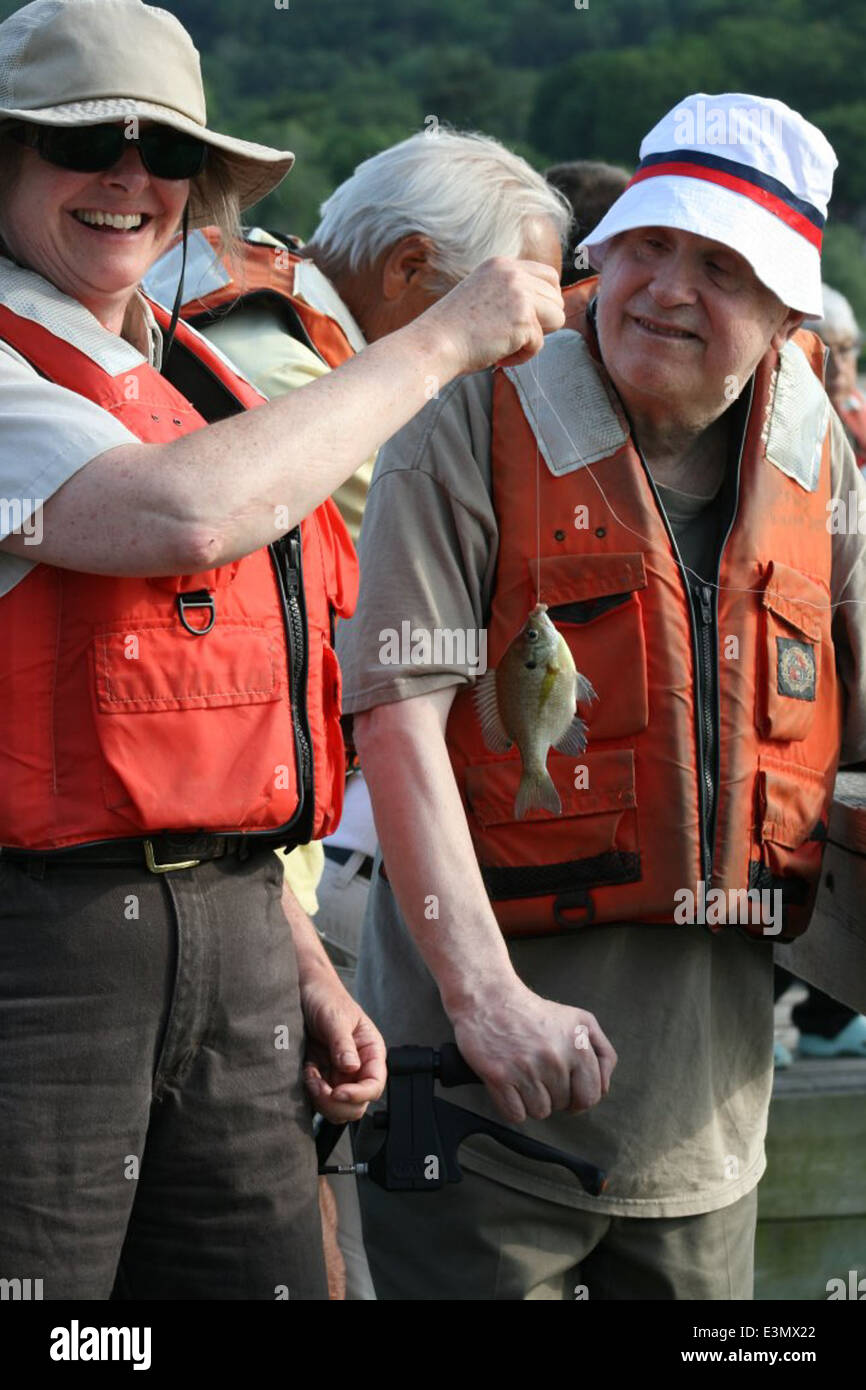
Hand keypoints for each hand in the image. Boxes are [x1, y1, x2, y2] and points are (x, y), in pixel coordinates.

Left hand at [300, 970, 386, 1123]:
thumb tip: (351, 1067)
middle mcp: (359, 1066)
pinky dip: (312, 1094)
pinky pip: (321, 1100)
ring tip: (310, 1076)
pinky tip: (306, 1073)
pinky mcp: (322, 1077)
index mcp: (370, 1051)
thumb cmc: (325, 997)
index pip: (375, 1084)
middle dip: (337, 1102)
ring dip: (322, 1101)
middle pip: (358, 1104)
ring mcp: (340, 1074)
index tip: (337, 1092)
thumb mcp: (335, 1017)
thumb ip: (343, 1043)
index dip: (359, 1094)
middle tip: (318, 1085)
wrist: (302, 990)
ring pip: (339, 1108)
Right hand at [418, 257, 564, 376]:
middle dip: (541, 321)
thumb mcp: (482, 295)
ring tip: (508, 345)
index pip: (548, 276)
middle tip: (513, 335)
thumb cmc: (453, 329)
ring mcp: (520, 295)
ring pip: (557, 318)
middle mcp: (513, 274)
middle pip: (557, 298)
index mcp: (502, 265)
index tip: (527, 319)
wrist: (435, 344)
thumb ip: (510, 293)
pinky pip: (539, 344)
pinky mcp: (523, 320)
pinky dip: (521, 356)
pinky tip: (499, 355)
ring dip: (535, 337)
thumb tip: (544, 308)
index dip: (545, 301)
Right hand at [451, 978, 616, 1123]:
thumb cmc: (533, 1012)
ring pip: (541, 1112)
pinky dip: (513, 1106)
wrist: (489, 999)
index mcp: (577, 1044)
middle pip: (564, 1105)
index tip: (569, 1090)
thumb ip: (602, 1053)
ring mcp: (526, 1069)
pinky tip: (510, 1084)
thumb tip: (604, 1088)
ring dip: (532, 1101)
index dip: (580, 1098)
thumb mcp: (580, 1020)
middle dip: (556, 1097)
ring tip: (524, 1076)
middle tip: (542, 1076)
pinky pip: (516, 1115)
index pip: (592, 1095)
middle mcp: (554, 1057)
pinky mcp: (500, 1077)